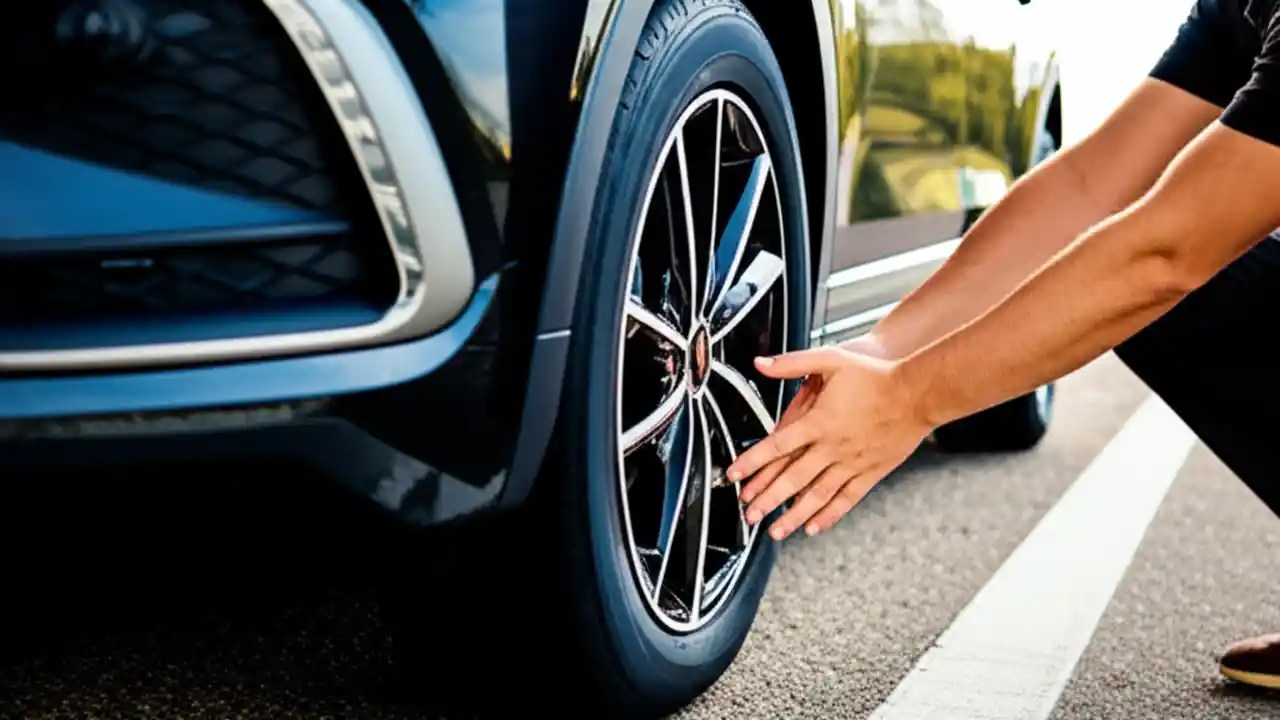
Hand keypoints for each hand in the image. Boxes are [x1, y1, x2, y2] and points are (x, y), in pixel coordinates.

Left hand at [726, 346, 932, 539]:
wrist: (918, 392)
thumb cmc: (876, 376)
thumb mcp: (830, 359)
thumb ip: (792, 364)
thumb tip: (761, 362)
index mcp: (818, 422)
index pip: (776, 446)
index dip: (752, 461)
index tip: (734, 475)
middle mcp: (833, 447)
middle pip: (792, 478)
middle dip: (767, 498)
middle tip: (748, 513)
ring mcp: (852, 463)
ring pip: (816, 495)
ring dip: (793, 515)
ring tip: (775, 531)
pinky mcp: (871, 472)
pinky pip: (846, 499)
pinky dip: (829, 515)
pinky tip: (814, 527)